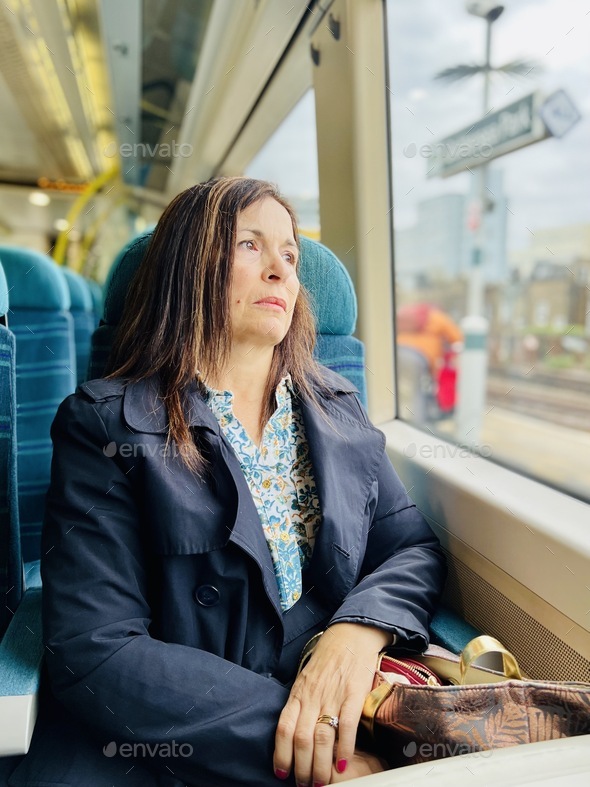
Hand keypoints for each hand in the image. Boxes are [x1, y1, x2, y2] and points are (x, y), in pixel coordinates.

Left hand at [273, 623, 389, 785]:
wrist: (350, 635)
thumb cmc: (328, 660)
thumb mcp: (306, 679)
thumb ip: (300, 704)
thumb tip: (293, 734)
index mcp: (298, 693)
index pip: (284, 728)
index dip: (281, 754)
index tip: (282, 773)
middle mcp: (312, 696)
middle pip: (302, 739)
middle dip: (303, 769)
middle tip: (307, 785)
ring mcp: (333, 695)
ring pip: (322, 737)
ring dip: (321, 766)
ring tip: (324, 782)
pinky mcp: (353, 693)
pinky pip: (346, 726)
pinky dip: (344, 748)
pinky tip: (342, 763)